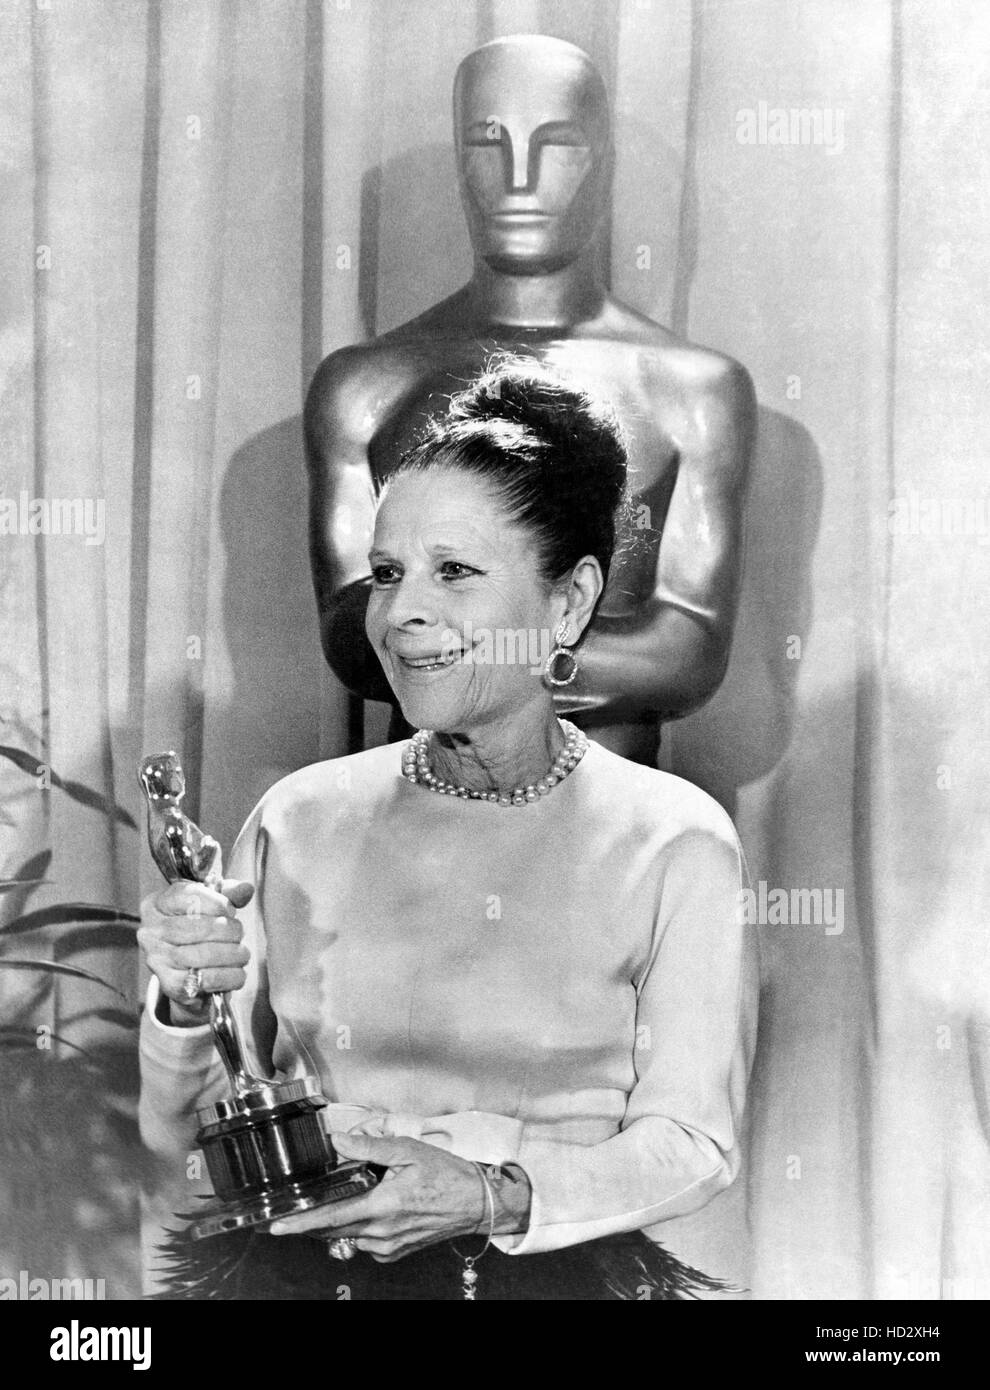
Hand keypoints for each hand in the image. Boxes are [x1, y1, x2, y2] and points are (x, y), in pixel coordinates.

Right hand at [137, 878, 253, 1022]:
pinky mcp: (169, 985)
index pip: (190, 895)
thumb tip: (246, 889)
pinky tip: (237, 972)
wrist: (185, 970)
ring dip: (233, 954)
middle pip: (199, 927)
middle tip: (239, 934)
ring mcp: (157, 960)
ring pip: (203, 955)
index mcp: (157, 904)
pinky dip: (229, 976)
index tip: (230, 911)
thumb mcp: (209, 905)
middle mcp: (151, 931)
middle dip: (230, 931)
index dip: (218, 903)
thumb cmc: (197, 930)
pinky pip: (205, 980)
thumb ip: (228, 894)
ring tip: (242, 953)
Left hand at [269, 1133, 500, 1262]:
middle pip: (334, 1229)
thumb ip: (370, 1148)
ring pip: (349, 1235)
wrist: (476, 1203)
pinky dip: (360, 1226)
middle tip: (302, 1203)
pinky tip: (373, 1208)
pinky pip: (365, 1242)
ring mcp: (389, 1246)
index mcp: (384, 1206)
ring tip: (355, 1195)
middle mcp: (383, 1232)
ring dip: (342, 1218)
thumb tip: (338, 1142)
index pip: (332, 1217)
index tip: (277, 1225)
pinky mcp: (395, 1252)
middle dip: (315, 1218)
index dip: (301, 1222)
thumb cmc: (447, 1175)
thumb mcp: (409, 1150)